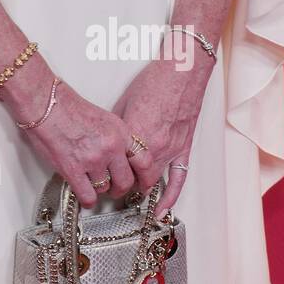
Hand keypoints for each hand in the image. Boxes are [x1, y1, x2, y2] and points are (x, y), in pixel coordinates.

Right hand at [1, 53, 140, 208]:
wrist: (45, 103)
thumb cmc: (68, 107)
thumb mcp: (103, 118)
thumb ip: (116, 138)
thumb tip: (121, 158)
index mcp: (120, 132)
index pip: (144, 161)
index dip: (145, 177)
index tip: (142, 184)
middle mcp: (110, 146)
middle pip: (126, 181)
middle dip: (120, 188)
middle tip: (115, 188)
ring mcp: (92, 159)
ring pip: (104, 188)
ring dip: (99, 188)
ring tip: (91, 182)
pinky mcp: (73, 169)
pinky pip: (87, 196)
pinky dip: (87, 199)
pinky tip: (85, 196)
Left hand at [111, 55, 212, 210]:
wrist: (182, 73)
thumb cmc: (154, 82)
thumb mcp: (124, 102)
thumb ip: (118, 128)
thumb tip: (109, 140)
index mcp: (134, 134)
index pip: (117, 164)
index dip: (107, 172)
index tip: (100, 176)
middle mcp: (152, 145)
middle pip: (133, 177)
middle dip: (122, 185)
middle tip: (113, 186)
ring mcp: (170, 149)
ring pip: (152, 181)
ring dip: (141, 188)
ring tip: (129, 192)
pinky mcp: (184, 149)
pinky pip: (178, 180)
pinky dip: (170, 197)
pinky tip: (162, 210)